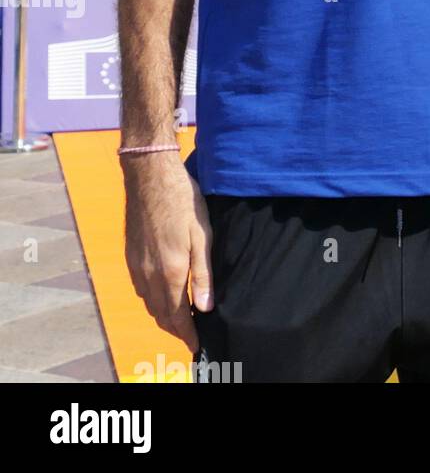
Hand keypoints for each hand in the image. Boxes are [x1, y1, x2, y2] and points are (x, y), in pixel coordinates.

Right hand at [122, 151, 212, 349]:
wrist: (150, 177)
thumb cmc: (183, 201)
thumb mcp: (203, 235)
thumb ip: (203, 274)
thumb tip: (205, 308)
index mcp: (171, 272)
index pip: (177, 316)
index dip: (188, 334)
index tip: (197, 345)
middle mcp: (149, 275)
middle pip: (161, 314)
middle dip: (176, 329)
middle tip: (191, 335)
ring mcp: (136, 266)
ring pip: (148, 304)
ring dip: (163, 315)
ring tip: (180, 319)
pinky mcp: (130, 256)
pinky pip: (140, 290)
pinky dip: (152, 300)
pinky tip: (162, 294)